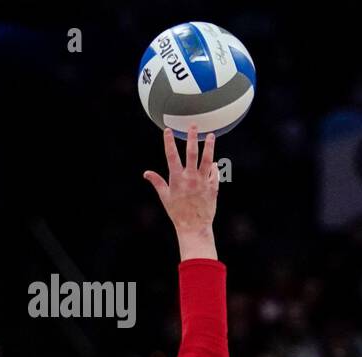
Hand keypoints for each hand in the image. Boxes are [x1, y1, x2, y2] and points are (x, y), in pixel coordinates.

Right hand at [143, 125, 218, 259]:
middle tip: (194, 125)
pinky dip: (214, 167)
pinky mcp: (213, 188)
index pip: (171, 156)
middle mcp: (190, 178)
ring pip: (207, 160)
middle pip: (191, 153)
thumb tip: (146, 173)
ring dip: (209, 147)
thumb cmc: (177, 213)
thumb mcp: (165, 197)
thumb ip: (157, 182)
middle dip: (192, 138)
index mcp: (177, 178)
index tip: (168, 130)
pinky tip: (214, 162)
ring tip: (211, 135)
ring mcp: (203, 182)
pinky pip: (214, 174)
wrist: (194, 227)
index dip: (169, 142)